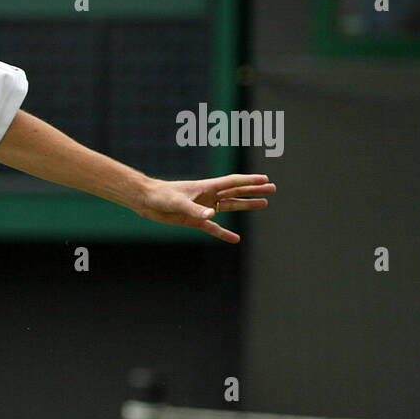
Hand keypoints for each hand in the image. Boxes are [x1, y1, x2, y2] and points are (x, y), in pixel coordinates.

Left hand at [135, 174, 275, 242]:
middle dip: (253, 191)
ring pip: (229, 206)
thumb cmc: (162, 196)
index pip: (232, 182)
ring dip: (245, 205)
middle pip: (236, 192)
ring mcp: (203, 208)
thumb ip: (195, 209)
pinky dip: (223, 233)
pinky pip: (213, 227)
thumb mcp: (178, 202)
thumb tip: (212, 215)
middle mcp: (207, 196)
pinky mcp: (195, 220)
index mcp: (206, 187)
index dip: (249, 181)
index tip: (265, 180)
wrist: (147, 201)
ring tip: (263, 204)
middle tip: (272, 189)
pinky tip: (235, 239)